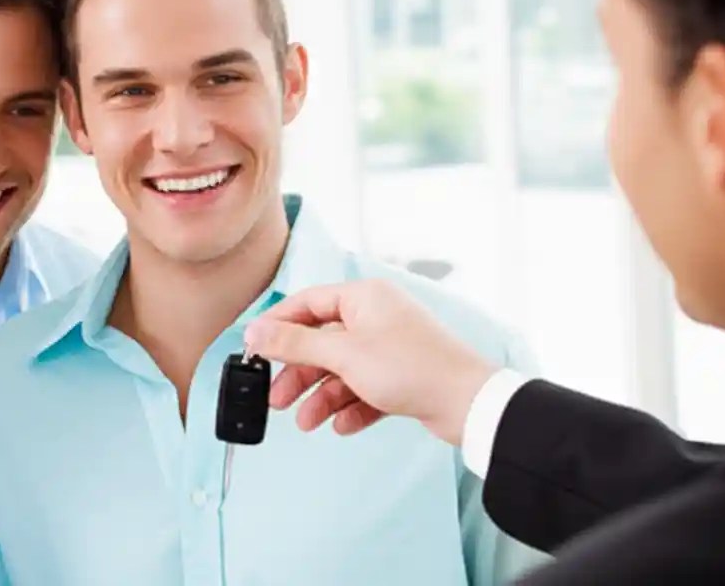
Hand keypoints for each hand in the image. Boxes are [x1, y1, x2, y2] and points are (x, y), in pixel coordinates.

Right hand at [244, 279, 497, 444]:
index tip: (254, 350)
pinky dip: (350, 407)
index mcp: (363, 298)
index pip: (307, 303)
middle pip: (322, 342)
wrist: (469, 404)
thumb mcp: (342, 354)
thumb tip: (255, 331)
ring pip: (342, 370)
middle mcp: (376, 317)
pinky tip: (341, 426)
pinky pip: (365, 389)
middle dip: (299, 374)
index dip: (277, 326)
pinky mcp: (402, 376)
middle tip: (277, 400)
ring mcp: (390, 347)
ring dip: (321, 397)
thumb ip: (294, 344)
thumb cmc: (411, 368)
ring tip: (307, 423)